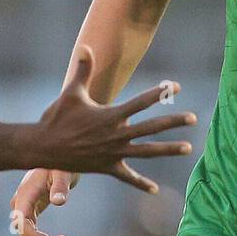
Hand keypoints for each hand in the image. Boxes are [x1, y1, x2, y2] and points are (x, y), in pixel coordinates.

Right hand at [10, 166, 80, 235]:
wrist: (56, 157)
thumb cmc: (60, 162)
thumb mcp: (63, 172)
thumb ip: (60, 186)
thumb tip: (58, 202)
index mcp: (25, 194)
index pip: (21, 221)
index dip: (33, 235)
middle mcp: (20, 203)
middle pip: (23, 234)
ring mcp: (24, 208)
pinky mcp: (31, 210)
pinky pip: (33, 231)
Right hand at [32, 46, 195, 186]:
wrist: (42, 147)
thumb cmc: (57, 118)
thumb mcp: (71, 92)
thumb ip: (83, 70)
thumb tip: (85, 46)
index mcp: (110, 116)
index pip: (141, 102)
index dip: (159, 93)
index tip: (176, 86)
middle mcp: (116, 135)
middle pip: (151, 127)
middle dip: (173, 122)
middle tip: (193, 118)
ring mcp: (113, 153)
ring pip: (147, 152)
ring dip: (168, 150)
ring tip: (188, 148)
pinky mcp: (107, 168)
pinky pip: (127, 176)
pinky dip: (140, 183)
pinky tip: (155, 189)